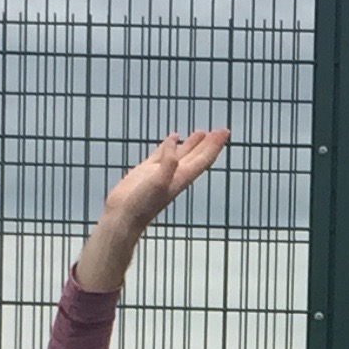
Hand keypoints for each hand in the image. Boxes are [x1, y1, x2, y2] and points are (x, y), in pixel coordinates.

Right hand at [75, 130, 230, 288]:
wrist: (123, 217)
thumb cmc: (141, 205)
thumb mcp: (158, 182)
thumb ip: (168, 162)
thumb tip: (174, 140)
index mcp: (182, 178)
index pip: (203, 159)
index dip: (215, 145)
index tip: (225, 132)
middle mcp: (175, 174)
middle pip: (197, 156)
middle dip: (209, 143)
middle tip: (221, 130)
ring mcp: (161, 172)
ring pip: (181, 154)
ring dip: (192, 144)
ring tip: (201, 132)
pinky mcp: (147, 170)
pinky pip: (162, 154)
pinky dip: (169, 145)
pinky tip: (173, 138)